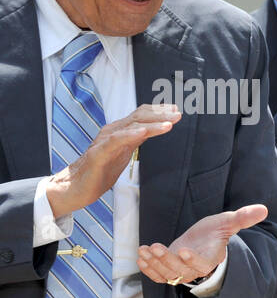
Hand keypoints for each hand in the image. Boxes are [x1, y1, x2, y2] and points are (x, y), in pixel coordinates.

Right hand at [45, 103, 180, 217]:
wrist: (78, 187)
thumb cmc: (101, 170)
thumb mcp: (124, 152)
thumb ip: (135, 140)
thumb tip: (150, 131)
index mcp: (119, 131)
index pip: (140, 115)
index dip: (158, 111)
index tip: (175, 110)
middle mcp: (112, 132)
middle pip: (138, 117)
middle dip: (160, 115)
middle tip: (178, 114)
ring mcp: (104, 141)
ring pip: (130, 127)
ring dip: (152, 124)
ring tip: (169, 123)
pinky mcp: (99, 153)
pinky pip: (116, 141)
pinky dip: (130, 135)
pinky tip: (143, 132)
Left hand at [137, 204, 267, 284]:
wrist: (203, 241)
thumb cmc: (215, 232)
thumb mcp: (227, 222)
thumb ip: (243, 218)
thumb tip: (263, 209)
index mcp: (210, 258)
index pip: (202, 264)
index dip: (193, 260)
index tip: (184, 250)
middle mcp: (195, 268)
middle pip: (181, 270)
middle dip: (166, 260)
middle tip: (156, 247)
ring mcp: (181, 271)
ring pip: (167, 274)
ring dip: (154, 264)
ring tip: (145, 250)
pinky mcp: (169, 270)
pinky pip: (158, 276)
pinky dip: (148, 269)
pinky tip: (141, 256)